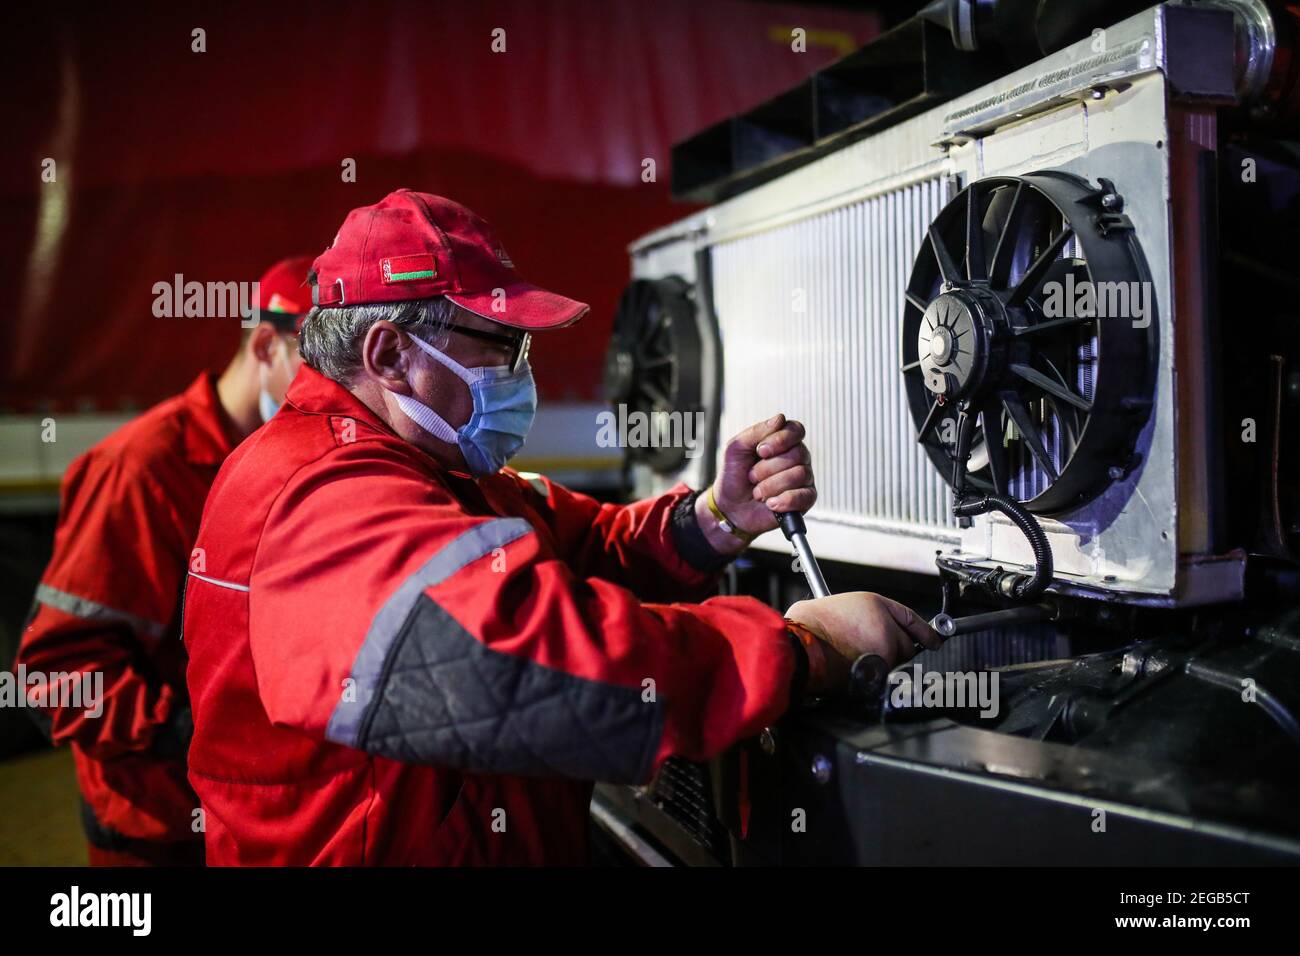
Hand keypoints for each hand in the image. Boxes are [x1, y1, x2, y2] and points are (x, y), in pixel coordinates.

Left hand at [695, 413, 814, 552]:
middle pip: (797, 454)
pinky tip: (770, 503)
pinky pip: (804, 496)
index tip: (760, 451)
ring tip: (757, 492)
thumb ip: (757, 431)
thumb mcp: (736, 448)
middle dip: (768, 467)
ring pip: (799, 474)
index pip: (796, 430)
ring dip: (771, 485)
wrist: (730, 506)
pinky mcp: (805, 500)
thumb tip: (780, 419)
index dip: (780, 439)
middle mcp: (798, 458)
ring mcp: (803, 479)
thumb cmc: (734, 475)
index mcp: (784, 442)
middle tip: (752, 476)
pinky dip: (784, 500)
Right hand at [786, 592, 941, 695]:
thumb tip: (863, 629)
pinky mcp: (880, 670)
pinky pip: (885, 678)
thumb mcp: (834, 606)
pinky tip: (856, 670)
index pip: (909, 617)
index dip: (924, 631)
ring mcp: (884, 648)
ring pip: (895, 663)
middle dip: (895, 650)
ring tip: (856, 659)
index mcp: (875, 604)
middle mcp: (885, 625)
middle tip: (872, 652)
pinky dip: (875, 677)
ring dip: (883, 664)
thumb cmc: (808, 625)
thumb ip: (859, 617)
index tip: (934, 639)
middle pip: (906, 644)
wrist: (801, 646)